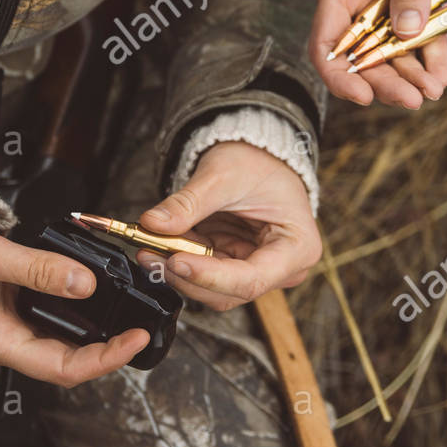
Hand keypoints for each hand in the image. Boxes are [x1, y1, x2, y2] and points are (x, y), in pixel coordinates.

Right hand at [0, 212, 149, 383]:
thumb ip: (35, 269)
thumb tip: (83, 283)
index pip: (60, 368)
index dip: (103, 360)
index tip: (133, 340)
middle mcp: (7, 339)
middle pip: (68, 359)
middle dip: (108, 348)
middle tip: (141, 327)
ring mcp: (13, 325)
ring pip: (64, 339)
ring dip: (98, 331)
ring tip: (129, 314)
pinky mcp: (17, 307)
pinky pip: (56, 317)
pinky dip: (81, 308)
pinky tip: (99, 295)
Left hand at [135, 140, 321, 311]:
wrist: (260, 155)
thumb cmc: (258, 163)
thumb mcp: (223, 176)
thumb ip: (188, 203)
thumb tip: (152, 223)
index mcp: (297, 248)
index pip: (251, 279)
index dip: (209, 277)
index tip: (174, 262)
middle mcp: (282, 269)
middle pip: (229, 291)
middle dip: (186, 274)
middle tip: (149, 252)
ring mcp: (258, 269)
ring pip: (212, 288)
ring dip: (178, 270)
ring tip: (150, 243)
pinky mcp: (235, 265)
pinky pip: (204, 273)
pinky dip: (180, 259)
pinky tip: (162, 242)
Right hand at [310, 0, 446, 107]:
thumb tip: (406, 32)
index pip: (328, 42)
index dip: (340, 74)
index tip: (364, 95)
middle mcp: (362, 0)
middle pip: (365, 56)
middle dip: (386, 81)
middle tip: (412, 100)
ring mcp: (393, 4)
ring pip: (395, 54)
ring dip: (412, 76)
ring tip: (433, 92)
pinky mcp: (423, 2)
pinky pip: (425, 40)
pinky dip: (434, 59)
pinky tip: (444, 77)